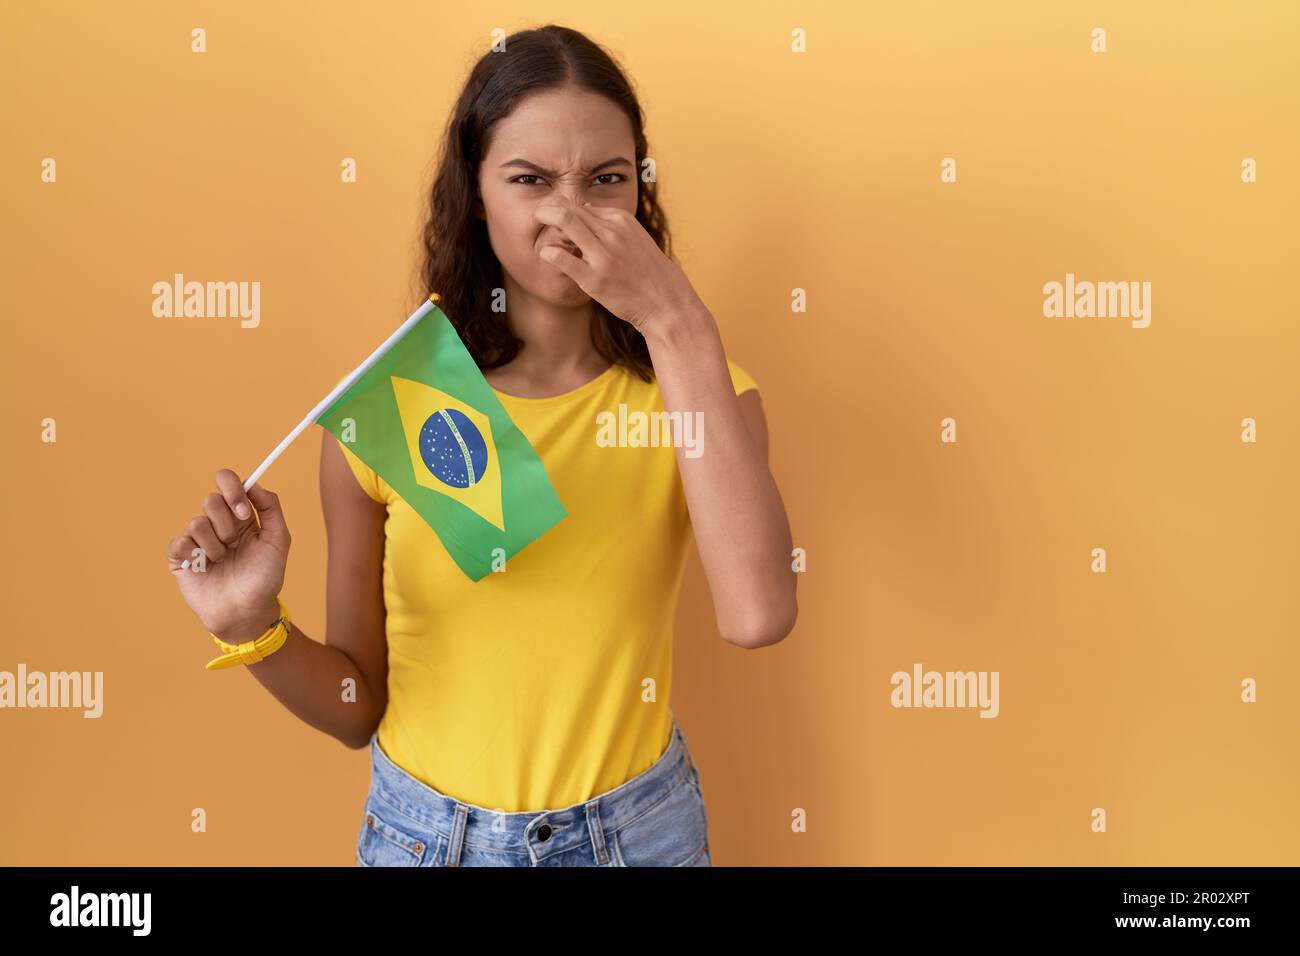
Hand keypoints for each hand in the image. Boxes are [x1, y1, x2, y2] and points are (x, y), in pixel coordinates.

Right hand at [167, 469, 290, 641]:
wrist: (247, 611)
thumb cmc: (265, 577)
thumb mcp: (278, 539)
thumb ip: (270, 506)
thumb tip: (253, 481)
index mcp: (240, 515)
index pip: (227, 482)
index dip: (232, 489)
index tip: (243, 511)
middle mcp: (217, 523)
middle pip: (210, 500)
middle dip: (227, 524)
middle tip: (235, 543)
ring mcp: (197, 539)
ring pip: (197, 522)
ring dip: (215, 545)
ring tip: (223, 561)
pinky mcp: (180, 557)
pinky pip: (179, 542)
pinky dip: (194, 555)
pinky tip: (205, 567)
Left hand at [534, 201, 703, 336]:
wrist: (665, 300)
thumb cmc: (647, 271)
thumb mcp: (634, 237)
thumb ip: (610, 223)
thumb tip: (582, 207)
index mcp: (621, 220)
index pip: (581, 205)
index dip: (562, 209)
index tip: (553, 217)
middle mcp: (612, 233)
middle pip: (569, 208)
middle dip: (548, 209)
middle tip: (537, 216)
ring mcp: (603, 255)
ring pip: (565, 223)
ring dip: (545, 221)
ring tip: (537, 228)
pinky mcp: (594, 279)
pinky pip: (561, 257)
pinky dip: (549, 252)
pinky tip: (546, 254)